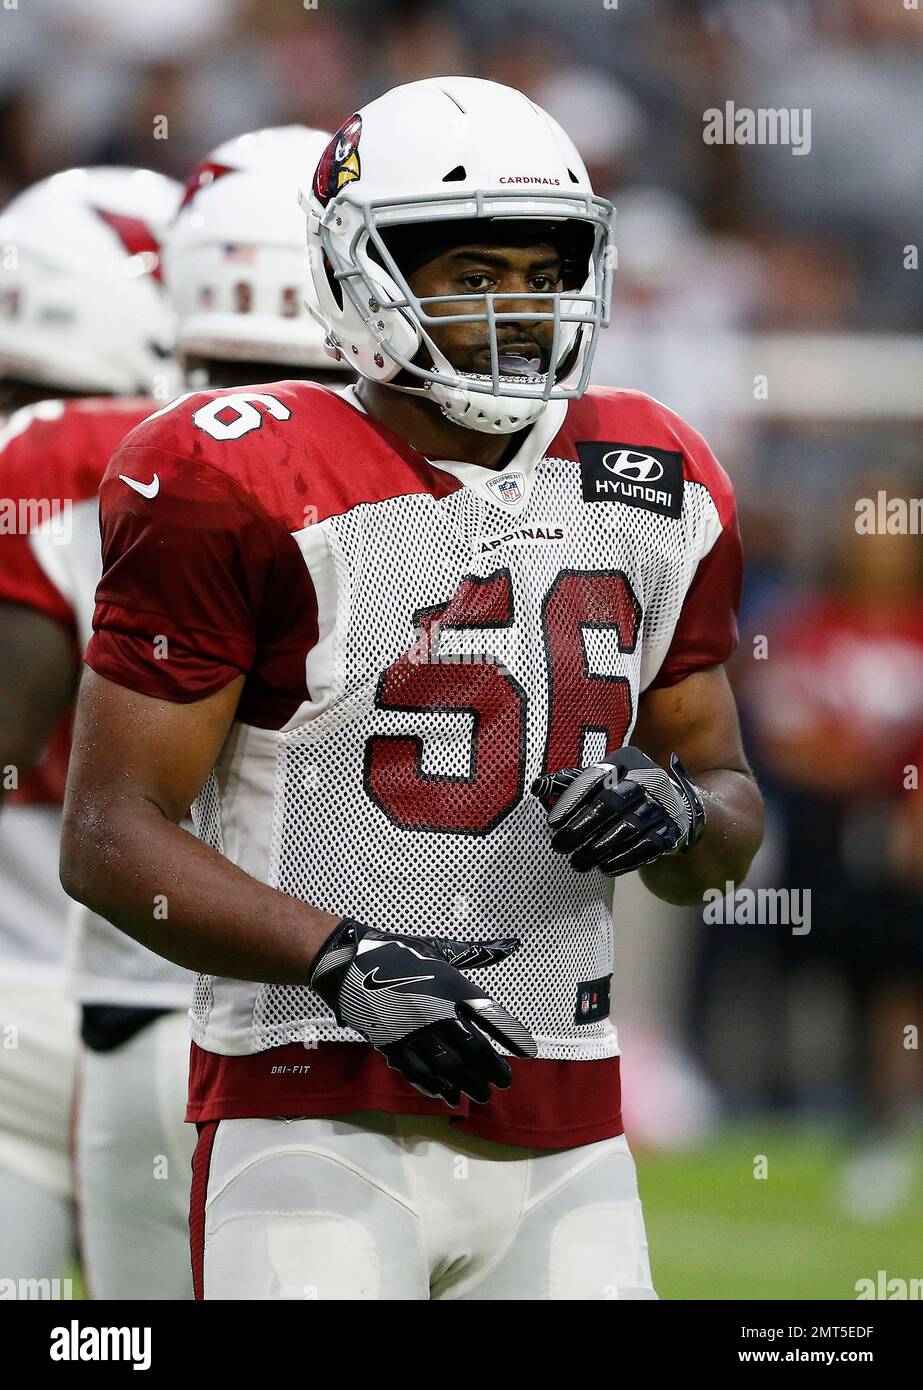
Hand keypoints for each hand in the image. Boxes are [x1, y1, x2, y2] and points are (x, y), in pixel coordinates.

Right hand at [309, 918, 536, 1105]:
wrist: (348, 961)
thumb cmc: (397, 952)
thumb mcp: (438, 949)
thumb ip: (476, 952)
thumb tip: (509, 945)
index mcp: (451, 985)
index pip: (489, 1015)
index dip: (508, 1035)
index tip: (525, 1052)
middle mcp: (435, 1010)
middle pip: (471, 1047)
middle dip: (489, 1068)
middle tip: (503, 1083)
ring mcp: (413, 1030)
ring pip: (447, 1065)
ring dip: (466, 1082)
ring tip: (481, 1094)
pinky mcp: (391, 1044)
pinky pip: (416, 1071)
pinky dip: (433, 1086)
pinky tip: (445, 1094)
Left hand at [532, 745, 705, 877]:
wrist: (669, 804)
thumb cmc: (622, 790)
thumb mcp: (600, 779)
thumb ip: (570, 784)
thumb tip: (537, 787)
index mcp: (626, 761)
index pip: (595, 779)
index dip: (572, 801)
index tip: (553, 823)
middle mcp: (648, 778)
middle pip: (611, 804)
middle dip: (582, 827)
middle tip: (559, 845)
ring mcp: (662, 804)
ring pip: (627, 829)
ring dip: (599, 849)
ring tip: (578, 863)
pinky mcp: (672, 828)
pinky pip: (647, 847)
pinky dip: (623, 860)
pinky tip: (604, 867)